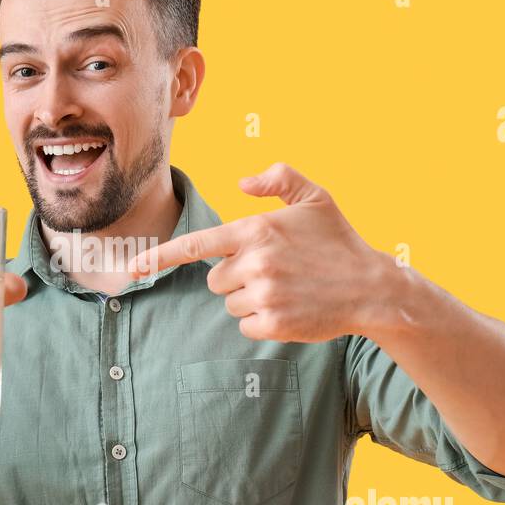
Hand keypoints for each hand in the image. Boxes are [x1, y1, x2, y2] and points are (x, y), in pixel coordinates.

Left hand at [126, 162, 394, 342]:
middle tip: (274, 272)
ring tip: (288, 289)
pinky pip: (246, 325)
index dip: (159, 257)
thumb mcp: (314, 197)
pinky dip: (263, 322)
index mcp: (256, 229)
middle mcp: (255, 261)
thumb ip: (277, 178)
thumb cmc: (339, 241)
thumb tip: (241, 181)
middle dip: (237, 278)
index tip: (132, 269)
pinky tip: (290, 309)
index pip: (196, 245)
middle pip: (216, 280)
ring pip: (231, 303)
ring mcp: (264, 294)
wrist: (372, 287)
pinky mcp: (274, 323)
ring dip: (252, 300)